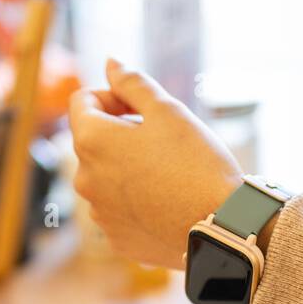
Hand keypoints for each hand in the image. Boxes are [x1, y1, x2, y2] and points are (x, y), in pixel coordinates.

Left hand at [68, 58, 242, 268]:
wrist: (220, 226)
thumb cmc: (196, 163)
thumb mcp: (168, 110)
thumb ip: (132, 83)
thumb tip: (110, 63)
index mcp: (91, 140)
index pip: (82, 101)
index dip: (113, 96)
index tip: (142, 108)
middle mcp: (84, 179)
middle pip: (94, 141)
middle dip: (121, 134)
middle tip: (164, 142)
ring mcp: (99, 214)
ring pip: (107, 178)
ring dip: (128, 168)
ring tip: (169, 174)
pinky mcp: (118, 240)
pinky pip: (120, 210)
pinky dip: (137, 202)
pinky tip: (168, 202)